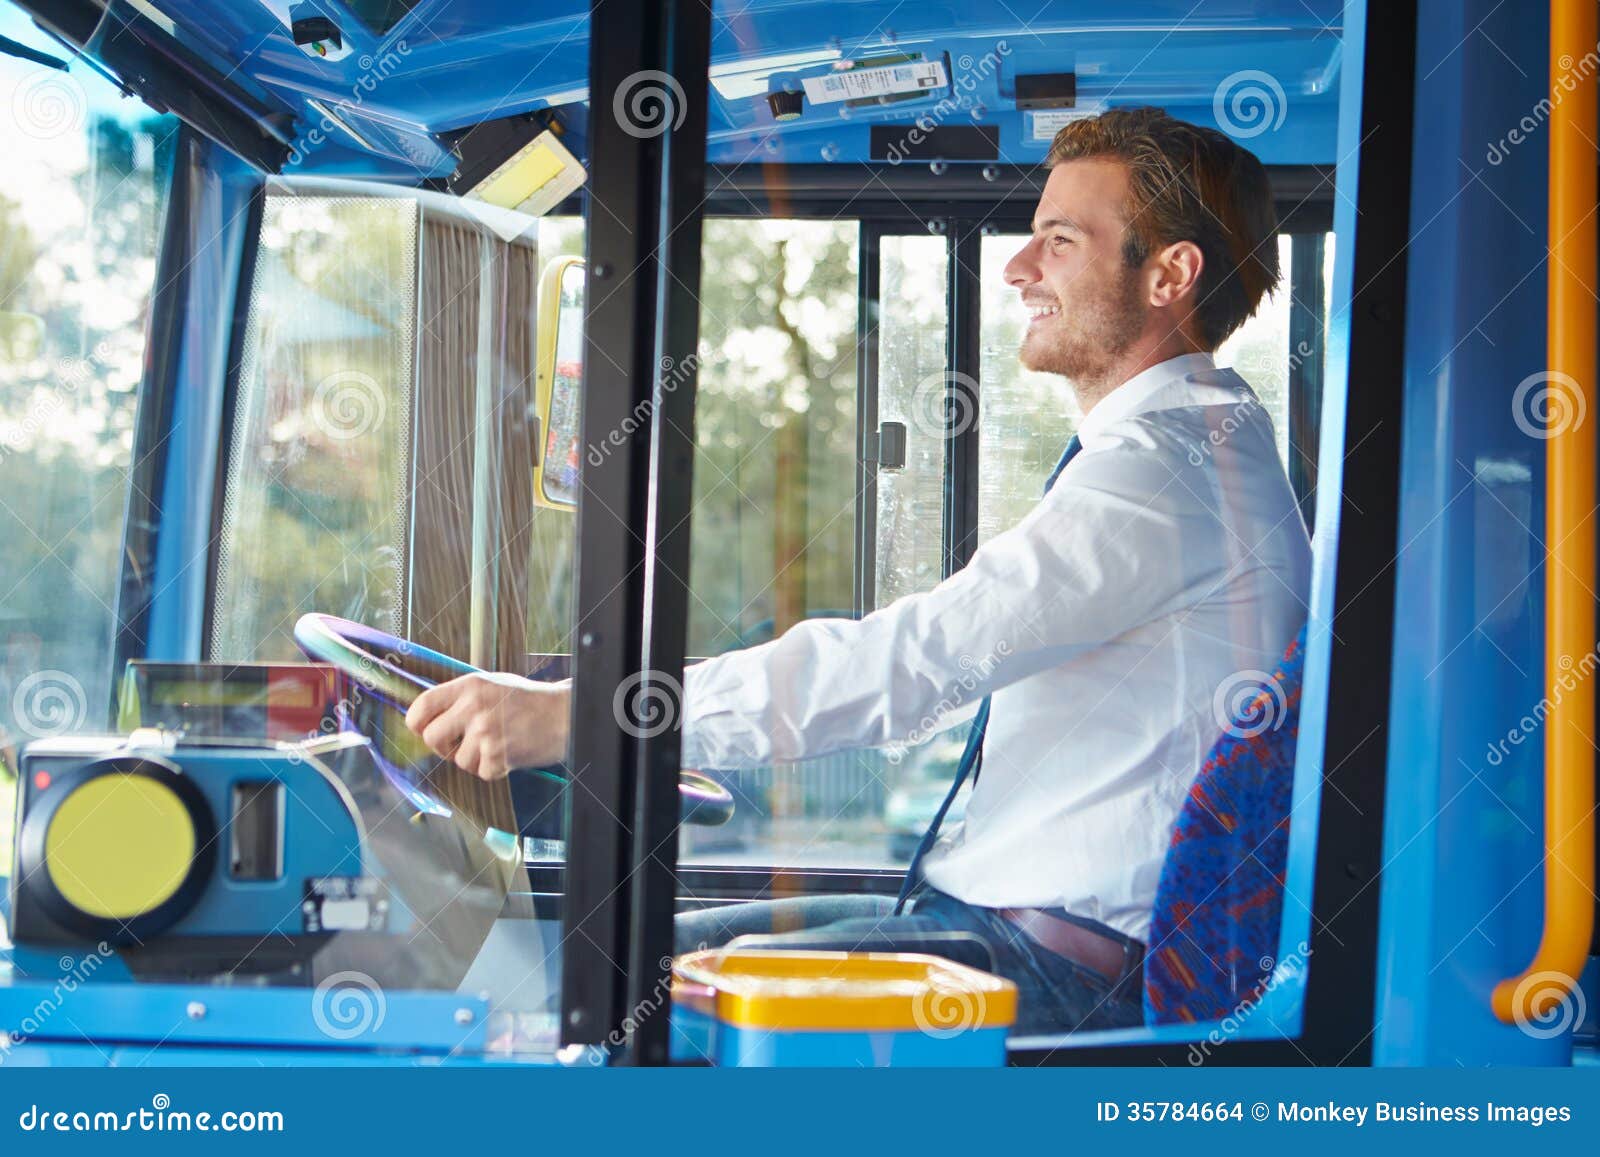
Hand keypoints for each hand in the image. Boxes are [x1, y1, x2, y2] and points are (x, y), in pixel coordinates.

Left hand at [405, 673, 570, 780]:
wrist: (563, 714)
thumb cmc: (529, 700)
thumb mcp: (492, 684)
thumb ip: (462, 697)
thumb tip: (430, 716)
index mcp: (469, 686)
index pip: (421, 707)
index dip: (417, 724)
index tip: (424, 729)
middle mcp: (473, 708)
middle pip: (431, 738)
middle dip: (443, 747)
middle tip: (460, 745)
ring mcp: (486, 733)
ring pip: (458, 761)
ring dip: (475, 759)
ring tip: (496, 745)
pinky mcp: (499, 755)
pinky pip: (481, 772)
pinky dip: (494, 769)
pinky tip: (508, 753)